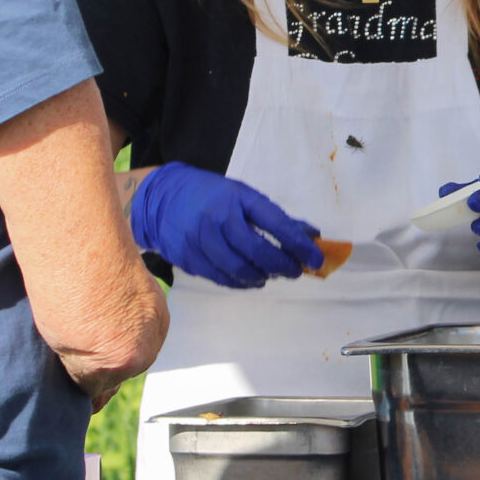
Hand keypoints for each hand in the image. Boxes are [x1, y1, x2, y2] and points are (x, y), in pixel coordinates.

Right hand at [128, 163, 322, 287]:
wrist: (163, 198)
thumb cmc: (213, 196)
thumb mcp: (244, 196)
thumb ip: (277, 218)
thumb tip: (313, 236)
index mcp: (238, 198)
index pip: (276, 223)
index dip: (299, 244)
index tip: (316, 258)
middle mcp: (218, 218)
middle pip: (257, 251)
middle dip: (282, 265)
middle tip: (293, 271)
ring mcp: (200, 239)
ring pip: (238, 269)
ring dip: (261, 277)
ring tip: (270, 274)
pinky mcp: (187, 257)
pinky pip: (220, 278)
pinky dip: (241, 283)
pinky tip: (250, 279)